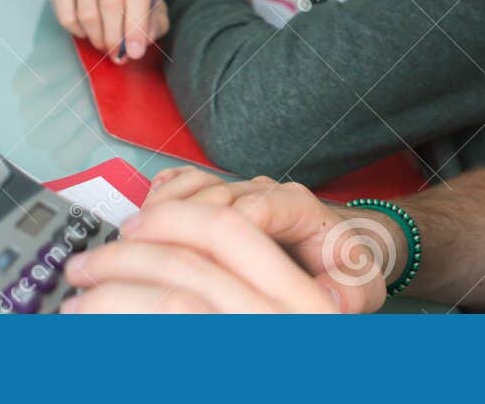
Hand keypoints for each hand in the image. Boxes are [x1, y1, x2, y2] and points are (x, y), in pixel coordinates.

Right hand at [48, 0, 167, 60]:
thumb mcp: (156, 11)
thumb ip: (155, 25)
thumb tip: (139, 42)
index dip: (136, 25)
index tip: (135, 52)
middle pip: (110, 3)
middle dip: (114, 37)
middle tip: (117, 55)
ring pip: (87, 12)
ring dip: (97, 37)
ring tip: (105, 44)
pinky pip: (66, 14)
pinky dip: (77, 31)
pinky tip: (87, 31)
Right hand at [60, 166, 389, 313]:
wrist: (338, 246)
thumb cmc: (342, 271)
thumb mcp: (357, 288)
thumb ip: (346, 294)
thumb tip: (325, 304)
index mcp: (301, 208)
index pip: (259, 208)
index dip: (223, 226)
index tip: (188, 253)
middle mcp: (267, 190)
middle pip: (216, 194)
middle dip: (176, 220)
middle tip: (136, 247)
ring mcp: (240, 186)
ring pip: (195, 184)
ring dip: (161, 206)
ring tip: (128, 233)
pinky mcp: (222, 190)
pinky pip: (186, 179)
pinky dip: (160, 191)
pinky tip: (140, 207)